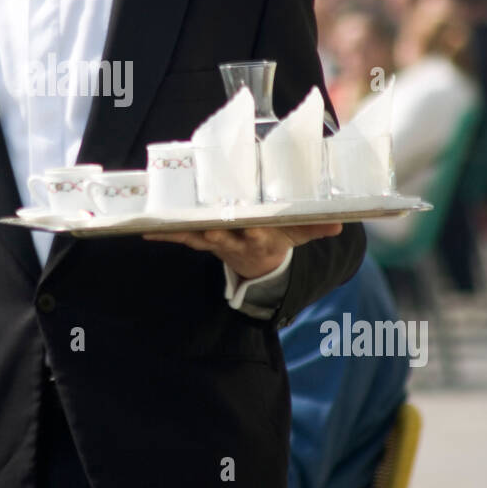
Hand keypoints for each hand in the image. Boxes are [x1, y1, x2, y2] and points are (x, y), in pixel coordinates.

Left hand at [143, 223, 343, 279]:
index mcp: (259, 238)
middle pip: (222, 236)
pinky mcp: (201, 239)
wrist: (259, 264)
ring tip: (160, 227)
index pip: (255, 234)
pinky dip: (164, 235)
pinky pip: (181, 238)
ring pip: (197, 237)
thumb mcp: (299, 234)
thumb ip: (316, 227)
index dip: (250, 232)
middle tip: (204, 227)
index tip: (248, 228)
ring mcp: (216, 242)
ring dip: (180, 233)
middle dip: (212, 232)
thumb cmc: (278, 237)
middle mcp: (235, 240)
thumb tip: (340, 223)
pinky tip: (146, 231)